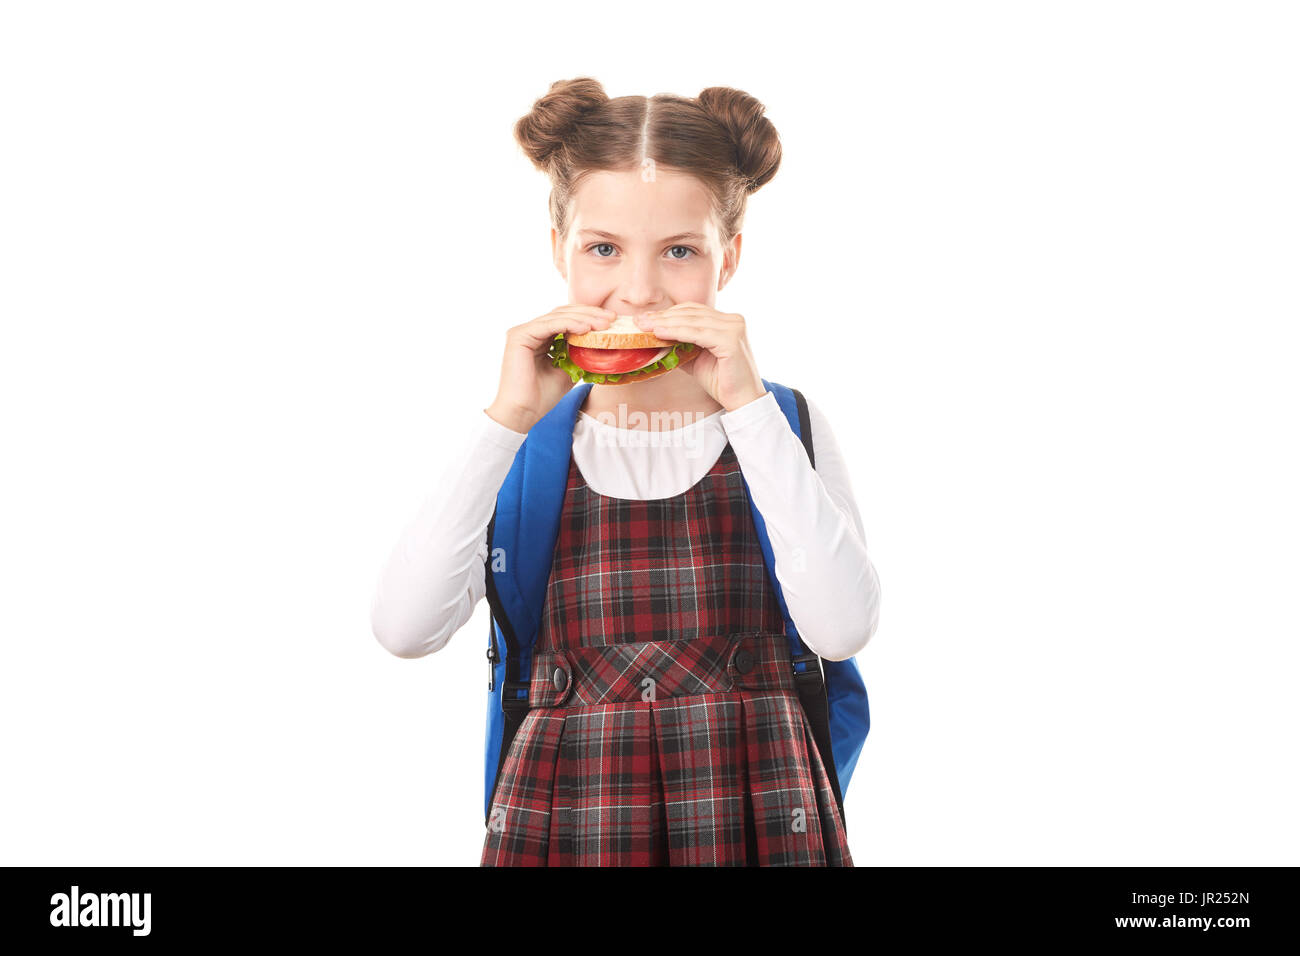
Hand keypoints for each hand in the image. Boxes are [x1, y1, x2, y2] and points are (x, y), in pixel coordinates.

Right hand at [485, 304, 613, 432]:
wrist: (523, 413)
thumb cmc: (542, 397)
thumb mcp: (568, 371)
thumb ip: (577, 354)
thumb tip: (600, 343)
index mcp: (540, 337)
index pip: (567, 319)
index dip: (589, 317)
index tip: (612, 323)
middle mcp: (531, 331)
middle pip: (563, 313)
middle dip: (589, 313)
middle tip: (612, 318)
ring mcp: (523, 332)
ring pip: (558, 316)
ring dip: (583, 318)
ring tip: (604, 324)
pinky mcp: (519, 336)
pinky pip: (549, 325)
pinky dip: (569, 324)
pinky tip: (586, 328)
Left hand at [635, 303, 765, 410]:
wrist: (742, 401)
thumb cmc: (721, 381)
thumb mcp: (696, 359)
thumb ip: (681, 346)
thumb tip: (655, 338)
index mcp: (726, 321)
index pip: (693, 311)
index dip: (668, 313)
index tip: (645, 318)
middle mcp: (733, 320)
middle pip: (691, 313)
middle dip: (663, 316)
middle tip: (638, 320)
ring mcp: (734, 328)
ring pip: (692, 321)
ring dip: (666, 323)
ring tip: (645, 326)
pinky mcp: (731, 340)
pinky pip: (698, 333)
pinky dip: (678, 332)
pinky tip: (660, 333)